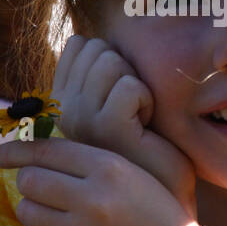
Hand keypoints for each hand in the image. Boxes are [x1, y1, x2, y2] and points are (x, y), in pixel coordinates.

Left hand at [0, 137, 194, 225]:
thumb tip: (33, 151)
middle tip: (39, 184)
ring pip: (27, 209)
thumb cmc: (152, 211)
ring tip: (54, 209)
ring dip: (33, 206)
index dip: (19, 150)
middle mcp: (93, 198)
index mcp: (109, 168)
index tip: (1, 154)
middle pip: (30, 179)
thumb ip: (88, 160)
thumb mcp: (131, 173)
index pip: (49, 151)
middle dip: (28, 180)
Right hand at [52, 35, 195, 217]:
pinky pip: (129, 86)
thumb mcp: (114, 100)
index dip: (112, 61)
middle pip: (96, 48)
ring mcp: (79, 121)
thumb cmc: (146, 143)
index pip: (80, 44)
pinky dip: (147, 100)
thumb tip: (82, 37)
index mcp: (60, 101)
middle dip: (125, 71)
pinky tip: (144, 128)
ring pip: (111, 62)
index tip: (120, 98)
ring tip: (136, 120)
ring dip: (136, 86)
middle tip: (131, 111)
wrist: (165, 188)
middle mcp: (63, 111)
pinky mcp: (105, 129)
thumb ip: (94, 73)